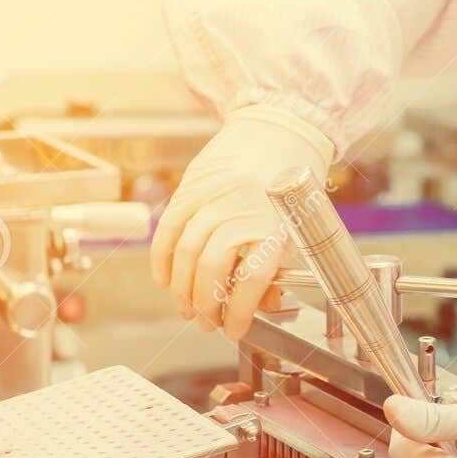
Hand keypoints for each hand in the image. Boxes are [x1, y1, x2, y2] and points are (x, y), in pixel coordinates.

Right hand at [149, 108, 331, 338]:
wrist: (280, 126)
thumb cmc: (292, 184)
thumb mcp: (295, 227)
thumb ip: (277, 267)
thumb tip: (264, 307)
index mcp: (276, 222)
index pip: (253, 278)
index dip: (239, 311)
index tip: (232, 331)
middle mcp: (243, 207)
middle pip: (212, 267)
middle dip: (204, 304)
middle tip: (205, 323)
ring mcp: (214, 194)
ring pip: (186, 250)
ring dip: (181, 288)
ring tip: (187, 308)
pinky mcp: (192, 183)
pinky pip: (168, 227)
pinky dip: (161, 259)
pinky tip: (164, 280)